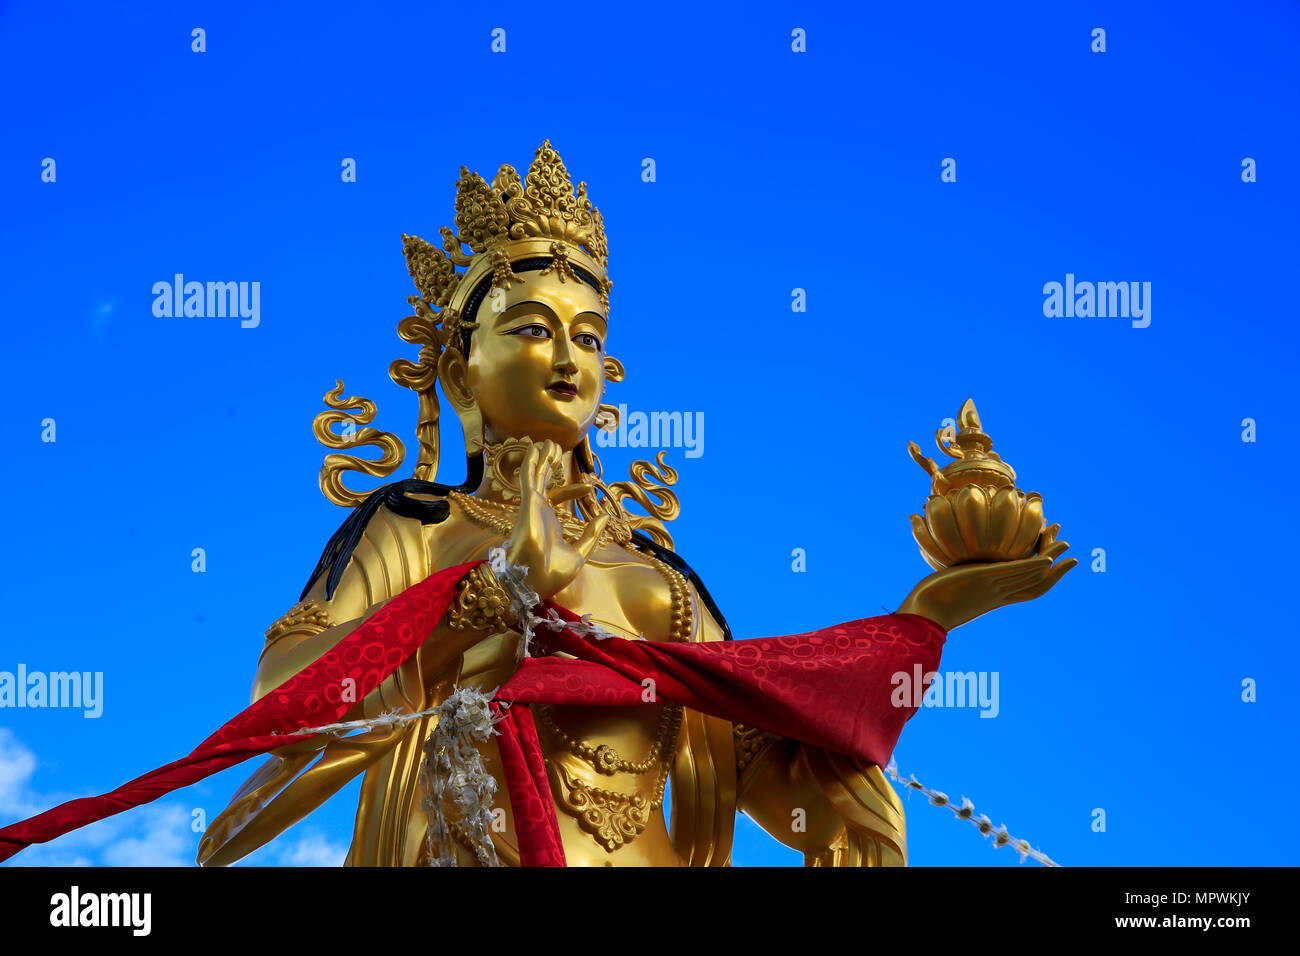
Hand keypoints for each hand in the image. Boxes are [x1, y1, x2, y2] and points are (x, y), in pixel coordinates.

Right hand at [504, 439, 608, 599]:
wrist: (532, 582)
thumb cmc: (551, 573)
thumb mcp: (580, 553)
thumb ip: (591, 534)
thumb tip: (605, 516)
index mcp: (551, 524)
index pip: (559, 499)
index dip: (573, 490)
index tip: (589, 486)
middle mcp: (540, 512)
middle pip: (544, 482)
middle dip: (550, 465)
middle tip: (556, 447)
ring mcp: (533, 507)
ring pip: (536, 476)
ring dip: (541, 458)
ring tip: (546, 441)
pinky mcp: (528, 504)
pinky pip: (529, 478)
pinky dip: (531, 463)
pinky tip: (534, 448)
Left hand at [896, 524, 1075, 631]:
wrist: (922, 614)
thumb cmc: (931, 604)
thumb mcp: (952, 588)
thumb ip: (962, 579)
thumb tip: (957, 570)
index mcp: (996, 598)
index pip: (1029, 589)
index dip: (1048, 578)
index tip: (1057, 564)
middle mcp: (1000, 593)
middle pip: (1038, 581)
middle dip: (1058, 567)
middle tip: (1070, 548)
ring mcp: (994, 586)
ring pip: (1031, 574)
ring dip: (1051, 558)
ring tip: (1065, 543)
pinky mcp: (984, 578)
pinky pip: (1014, 573)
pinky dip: (1033, 567)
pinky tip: (1048, 558)